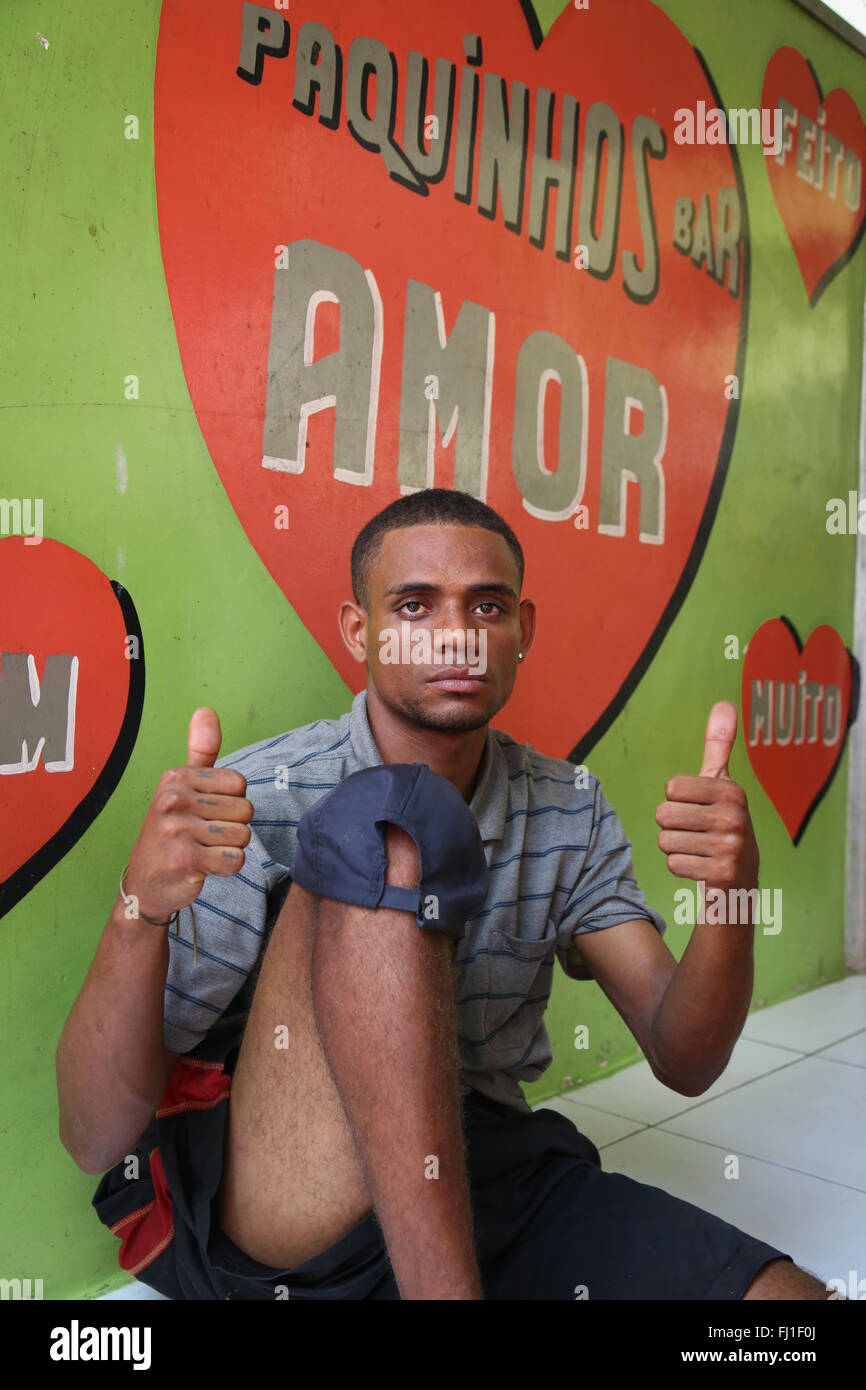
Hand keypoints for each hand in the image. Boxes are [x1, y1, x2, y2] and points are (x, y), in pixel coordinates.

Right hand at [123, 708, 252, 924]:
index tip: (205, 814)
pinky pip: (235, 860)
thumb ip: (200, 751)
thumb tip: (206, 710)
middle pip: (245, 810)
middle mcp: (173, 799)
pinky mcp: (186, 860)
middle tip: (203, 837)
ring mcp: (178, 830)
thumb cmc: (171, 832)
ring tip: (202, 850)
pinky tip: (203, 867)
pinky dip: (226, 868)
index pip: (239, 783)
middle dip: (232, 827)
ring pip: (243, 836)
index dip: (230, 802)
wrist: (145, 883)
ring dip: (229, 849)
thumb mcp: (181, 787)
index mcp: (176, 777)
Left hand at [655, 700, 758, 896]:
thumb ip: (719, 745)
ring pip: (665, 841)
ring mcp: (731, 846)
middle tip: (696, 832)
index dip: (677, 800)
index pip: (671, 787)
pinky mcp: (722, 873)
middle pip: (664, 815)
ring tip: (698, 849)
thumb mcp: (722, 784)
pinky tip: (701, 866)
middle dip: (672, 826)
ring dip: (676, 848)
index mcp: (731, 790)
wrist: (740, 879)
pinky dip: (682, 867)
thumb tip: (724, 702)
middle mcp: (735, 816)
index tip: (697, 808)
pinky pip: (674, 864)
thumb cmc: (722, 823)